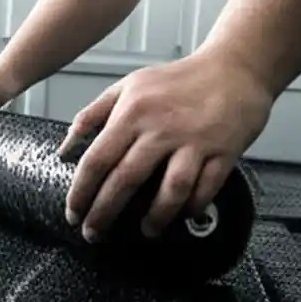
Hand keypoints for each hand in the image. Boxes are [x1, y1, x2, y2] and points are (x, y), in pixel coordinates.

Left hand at [58, 53, 272, 241]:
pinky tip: (184, 215)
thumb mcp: (128, 86)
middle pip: (125, 179)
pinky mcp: (224, 150)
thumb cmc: (178, 80)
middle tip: (94, 234)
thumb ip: (93, 114)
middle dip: (104, 212)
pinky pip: (207, 187)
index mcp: (132, 112)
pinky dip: (194, 205)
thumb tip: (65, 147)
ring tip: (146, 231)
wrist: (235, 67)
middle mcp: (160, 128)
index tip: (73, 213)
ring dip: (156, 217)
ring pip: (170, 190)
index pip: (97, 159)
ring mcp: (194, 141)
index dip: (81, 192)